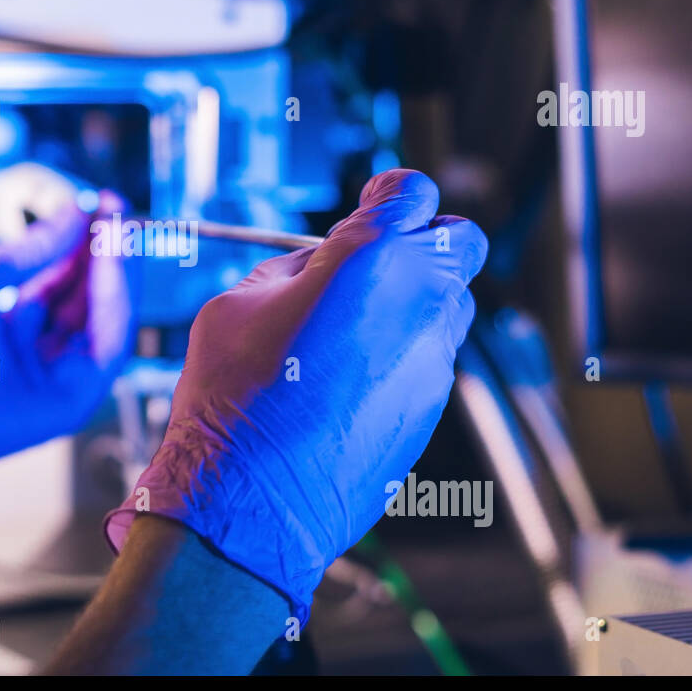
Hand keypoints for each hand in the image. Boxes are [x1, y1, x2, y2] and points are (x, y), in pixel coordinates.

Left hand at [0, 193, 134, 507]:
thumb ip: (36, 247)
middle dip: (105, 255)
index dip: (81, 246)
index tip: (100, 208)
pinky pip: (108, 344)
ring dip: (117, 272)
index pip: (60, 282)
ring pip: (104, 319)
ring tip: (120, 230)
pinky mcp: (76, 399)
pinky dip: (116, 301)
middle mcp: (40, 352)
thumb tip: (77, 214)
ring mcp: (59, 377)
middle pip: (86, 299)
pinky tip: (113, 262)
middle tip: (119, 213)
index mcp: (13, 327)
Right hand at [104, 169, 486, 620]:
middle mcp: (419, 300)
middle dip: (424, 238)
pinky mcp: (433, 406)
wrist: (253, 499)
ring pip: (450, 303)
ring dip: (414, 298)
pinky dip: (402, 353)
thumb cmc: (233, 393)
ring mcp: (434, 357)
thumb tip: (322, 263)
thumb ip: (296, 269)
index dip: (387, 193)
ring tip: (353, 329)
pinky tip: (349, 383)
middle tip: (376, 260)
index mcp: (369, 256)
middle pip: (458, 239)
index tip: (368, 206)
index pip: (411, 191)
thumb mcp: (238, 303)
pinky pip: (430, 358)